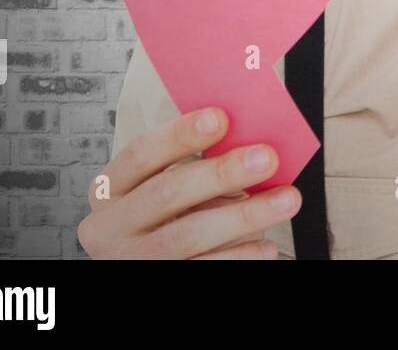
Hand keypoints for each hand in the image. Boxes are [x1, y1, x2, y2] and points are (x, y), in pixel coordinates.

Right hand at [77, 107, 300, 258]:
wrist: (135, 263)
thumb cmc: (159, 215)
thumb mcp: (159, 184)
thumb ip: (194, 163)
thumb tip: (250, 141)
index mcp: (110, 188)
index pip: (141, 153)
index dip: (180, 134)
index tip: (222, 118)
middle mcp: (113, 226)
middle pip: (167, 193)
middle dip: (221, 173)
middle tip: (267, 157)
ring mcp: (133, 260)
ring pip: (189, 235)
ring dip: (244, 215)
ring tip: (287, 199)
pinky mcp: (159, 280)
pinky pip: (203, 267)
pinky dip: (239, 256)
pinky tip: (266, 245)